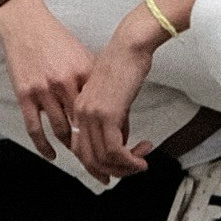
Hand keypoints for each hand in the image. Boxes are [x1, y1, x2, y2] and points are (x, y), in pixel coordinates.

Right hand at [0, 0, 102, 165]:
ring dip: (72, 147)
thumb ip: (96, 82)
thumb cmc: (57, 40)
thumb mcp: (83, 56)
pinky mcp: (25, 94)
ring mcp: (43, 89)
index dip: (110, 132)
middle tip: (103, 162)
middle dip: (94, 146)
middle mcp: (65, 82)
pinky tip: (52, 155)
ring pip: (61, 130)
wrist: (26, 24)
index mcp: (83, 73)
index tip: (118, 146)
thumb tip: (115, 108)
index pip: (100, 110)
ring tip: (80, 156)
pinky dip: (44, 146)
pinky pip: (35, 128)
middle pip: (83, 125)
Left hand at [65, 21, 162, 183]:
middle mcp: (81, 113)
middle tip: (131, 171)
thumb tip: (123, 140)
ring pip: (103, 158)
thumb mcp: (114, 98)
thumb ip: (114, 120)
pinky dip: (129, 160)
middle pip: (88, 159)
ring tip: (141, 162)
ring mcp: (92, 114)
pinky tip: (142, 156)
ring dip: (125, 167)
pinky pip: (115, 150)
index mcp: (79, 108)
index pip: (80, 149)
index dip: (96, 167)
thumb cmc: (125, 65)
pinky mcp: (108, 114)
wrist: (129, 46)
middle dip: (111, 171)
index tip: (112, 173)